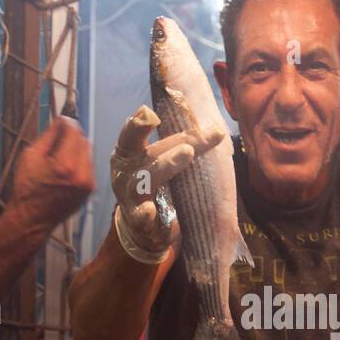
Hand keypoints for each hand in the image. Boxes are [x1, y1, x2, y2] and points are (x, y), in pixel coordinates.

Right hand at [11, 117, 95, 228]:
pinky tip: (65, 167)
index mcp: (65, 165)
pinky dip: (79, 161)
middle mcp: (82, 174)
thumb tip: (61, 121)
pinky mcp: (90, 189)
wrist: (33, 218)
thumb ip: (48, 136)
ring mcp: (88, 182)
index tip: (60, 120)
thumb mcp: (31, 156)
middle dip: (72, 135)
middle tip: (59, 136)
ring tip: (59, 154)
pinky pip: (88, 165)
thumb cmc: (27, 187)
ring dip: (76, 148)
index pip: (74, 132)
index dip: (66, 123)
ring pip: (88, 152)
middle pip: (84, 140)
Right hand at [110, 105, 225, 262]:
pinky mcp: (138, 219)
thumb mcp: (157, 159)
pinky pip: (141, 216)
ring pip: (146, 179)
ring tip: (186, 153)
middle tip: (192, 141)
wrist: (140, 225)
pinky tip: (150, 211)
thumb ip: (178, 142)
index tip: (150, 113)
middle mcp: (126, 171)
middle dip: (174, 144)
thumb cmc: (153, 183)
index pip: (131, 134)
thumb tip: (214, 124)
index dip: (139, 123)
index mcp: (128, 152)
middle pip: (151, 154)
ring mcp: (130, 196)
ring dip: (166, 166)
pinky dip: (144, 213)